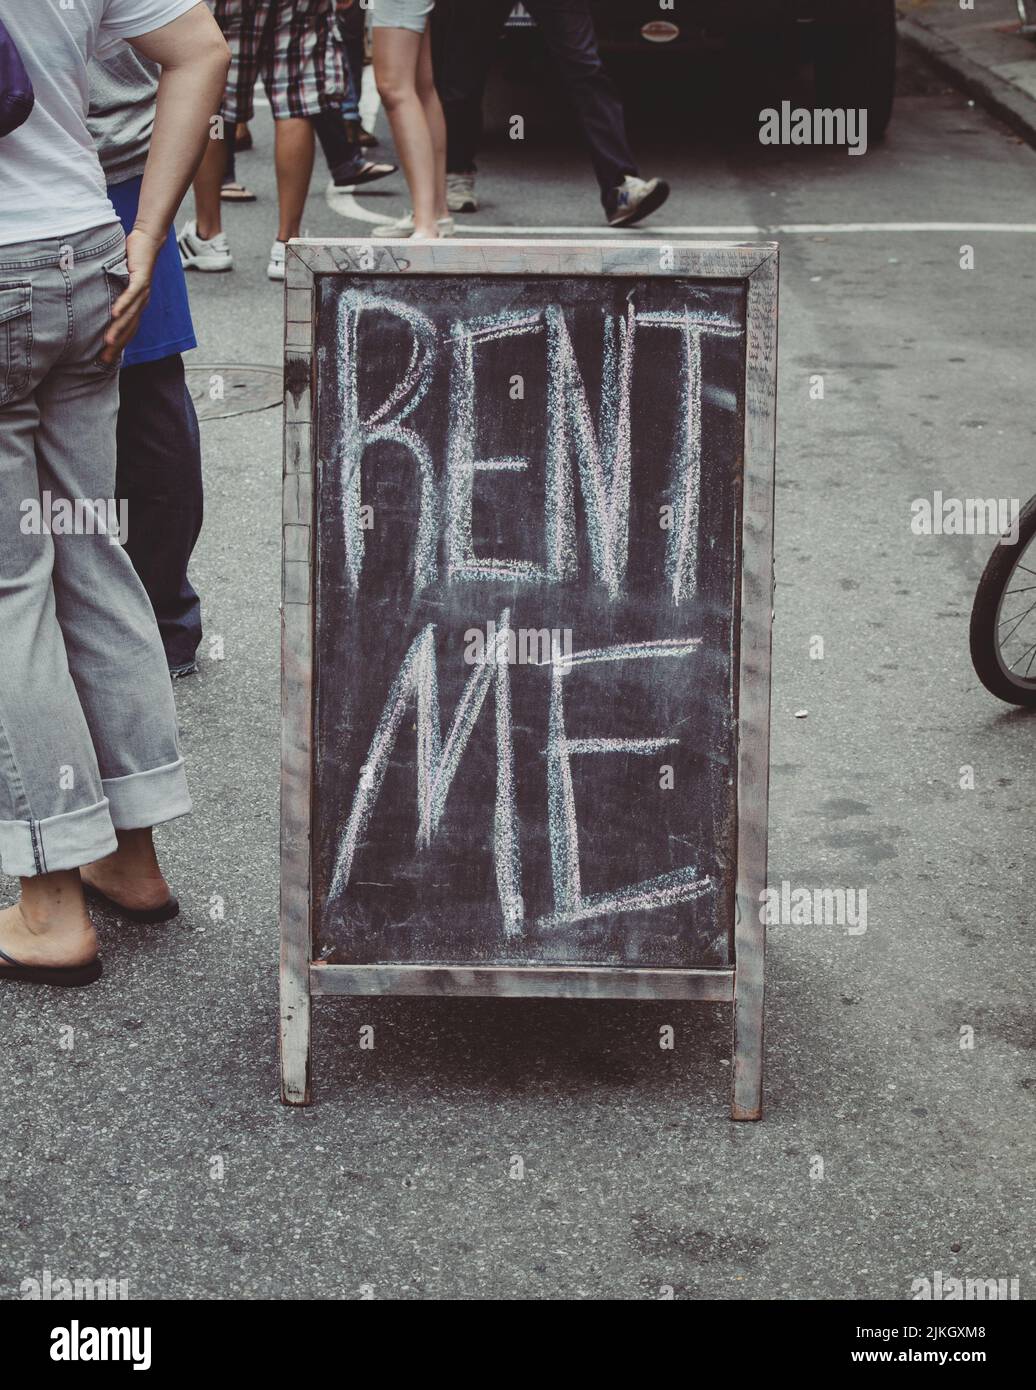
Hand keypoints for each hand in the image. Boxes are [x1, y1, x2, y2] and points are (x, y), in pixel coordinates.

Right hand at [99, 227, 160, 364]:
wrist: (147, 241)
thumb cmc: (130, 260)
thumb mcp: (118, 279)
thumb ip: (110, 291)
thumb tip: (95, 302)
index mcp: (137, 305)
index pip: (128, 330)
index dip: (118, 346)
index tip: (105, 359)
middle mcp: (142, 302)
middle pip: (129, 328)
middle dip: (118, 345)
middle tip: (105, 358)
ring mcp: (143, 292)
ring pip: (130, 315)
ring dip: (119, 329)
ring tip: (108, 342)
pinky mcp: (141, 279)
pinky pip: (131, 295)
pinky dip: (123, 305)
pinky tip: (114, 314)